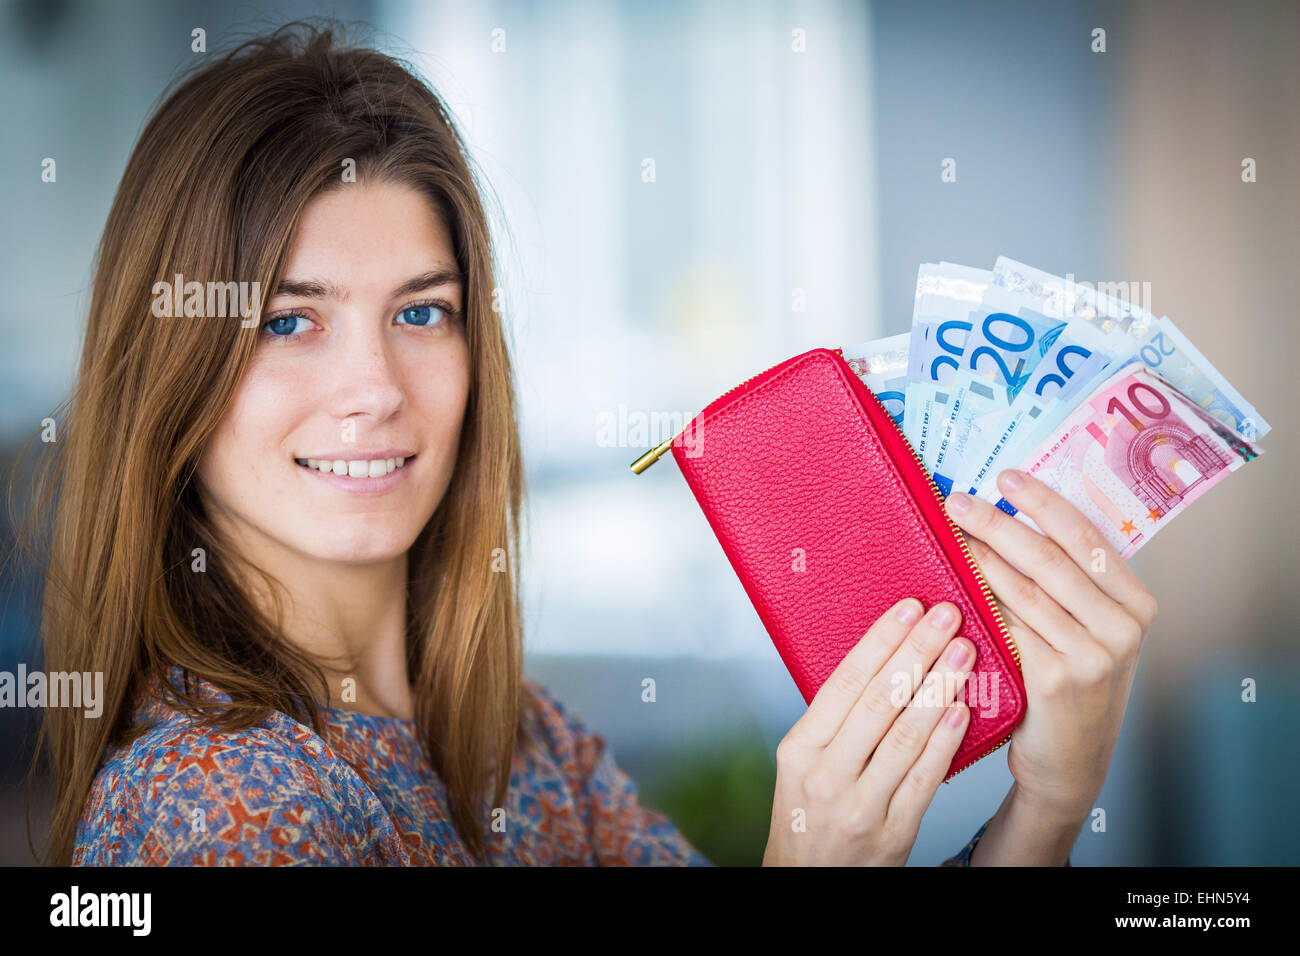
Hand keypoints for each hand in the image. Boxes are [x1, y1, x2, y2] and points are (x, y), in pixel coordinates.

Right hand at [762, 598, 973, 865]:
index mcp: (800, 747)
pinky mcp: (891, 833)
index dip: (880, 641)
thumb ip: (835, 721)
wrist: (806, 883)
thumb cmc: (810, 814)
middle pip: (878, 700)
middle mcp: (824, 773)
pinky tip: (962, 709)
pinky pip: (923, 779)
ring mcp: (858, 805)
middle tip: (948, 615)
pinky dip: (944, 742)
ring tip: (965, 652)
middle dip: (917, 651)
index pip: (844, 681)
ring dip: (939, 687)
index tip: (909, 607)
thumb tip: (884, 660)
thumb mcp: (803, 764)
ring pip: (905, 735)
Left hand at [944, 469, 1158, 821]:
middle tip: (958, 501)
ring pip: (1024, 589)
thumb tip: (1015, 514)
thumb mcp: (1088, 630)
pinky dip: (979, 599)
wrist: (1070, 761)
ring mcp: (1092, 655)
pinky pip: (1009, 626)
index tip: (1006, 476)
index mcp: (1136, 603)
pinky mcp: (1056, 680)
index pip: (1086, 537)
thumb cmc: (1072, 684)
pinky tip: (955, 580)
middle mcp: (1123, 627)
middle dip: (999, 523)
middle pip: (1051, 558)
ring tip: (950, 532)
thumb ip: (1069, 583)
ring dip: (981, 556)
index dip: (1043, 502)